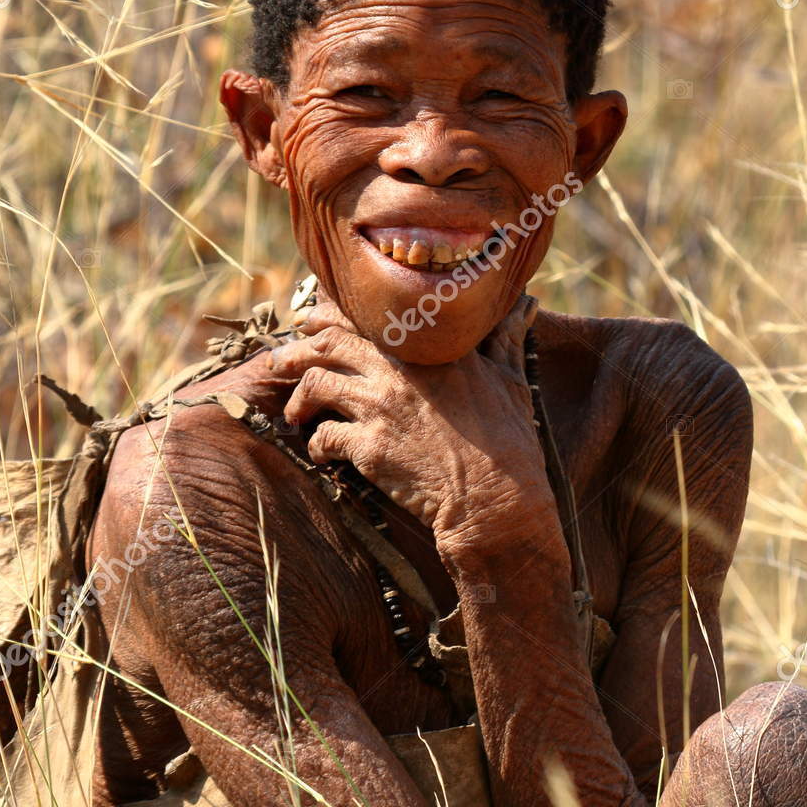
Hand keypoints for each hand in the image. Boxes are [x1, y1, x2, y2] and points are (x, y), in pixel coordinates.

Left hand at [266, 293, 556, 548]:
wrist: (496, 499)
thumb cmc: (510, 440)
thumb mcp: (512, 379)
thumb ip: (506, 338)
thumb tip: (525, 306)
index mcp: (428, 348)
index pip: (362, 316)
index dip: (329, 316)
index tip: (313, 323)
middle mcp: (397, 370)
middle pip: (325, 343)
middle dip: (295, 350)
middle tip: (281, 360)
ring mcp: (379, 407)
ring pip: (314, 385)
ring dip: (298, 399)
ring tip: (295, 413)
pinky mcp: (367, 447)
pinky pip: (323, 436)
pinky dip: (315, 444)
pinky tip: (321, 453)